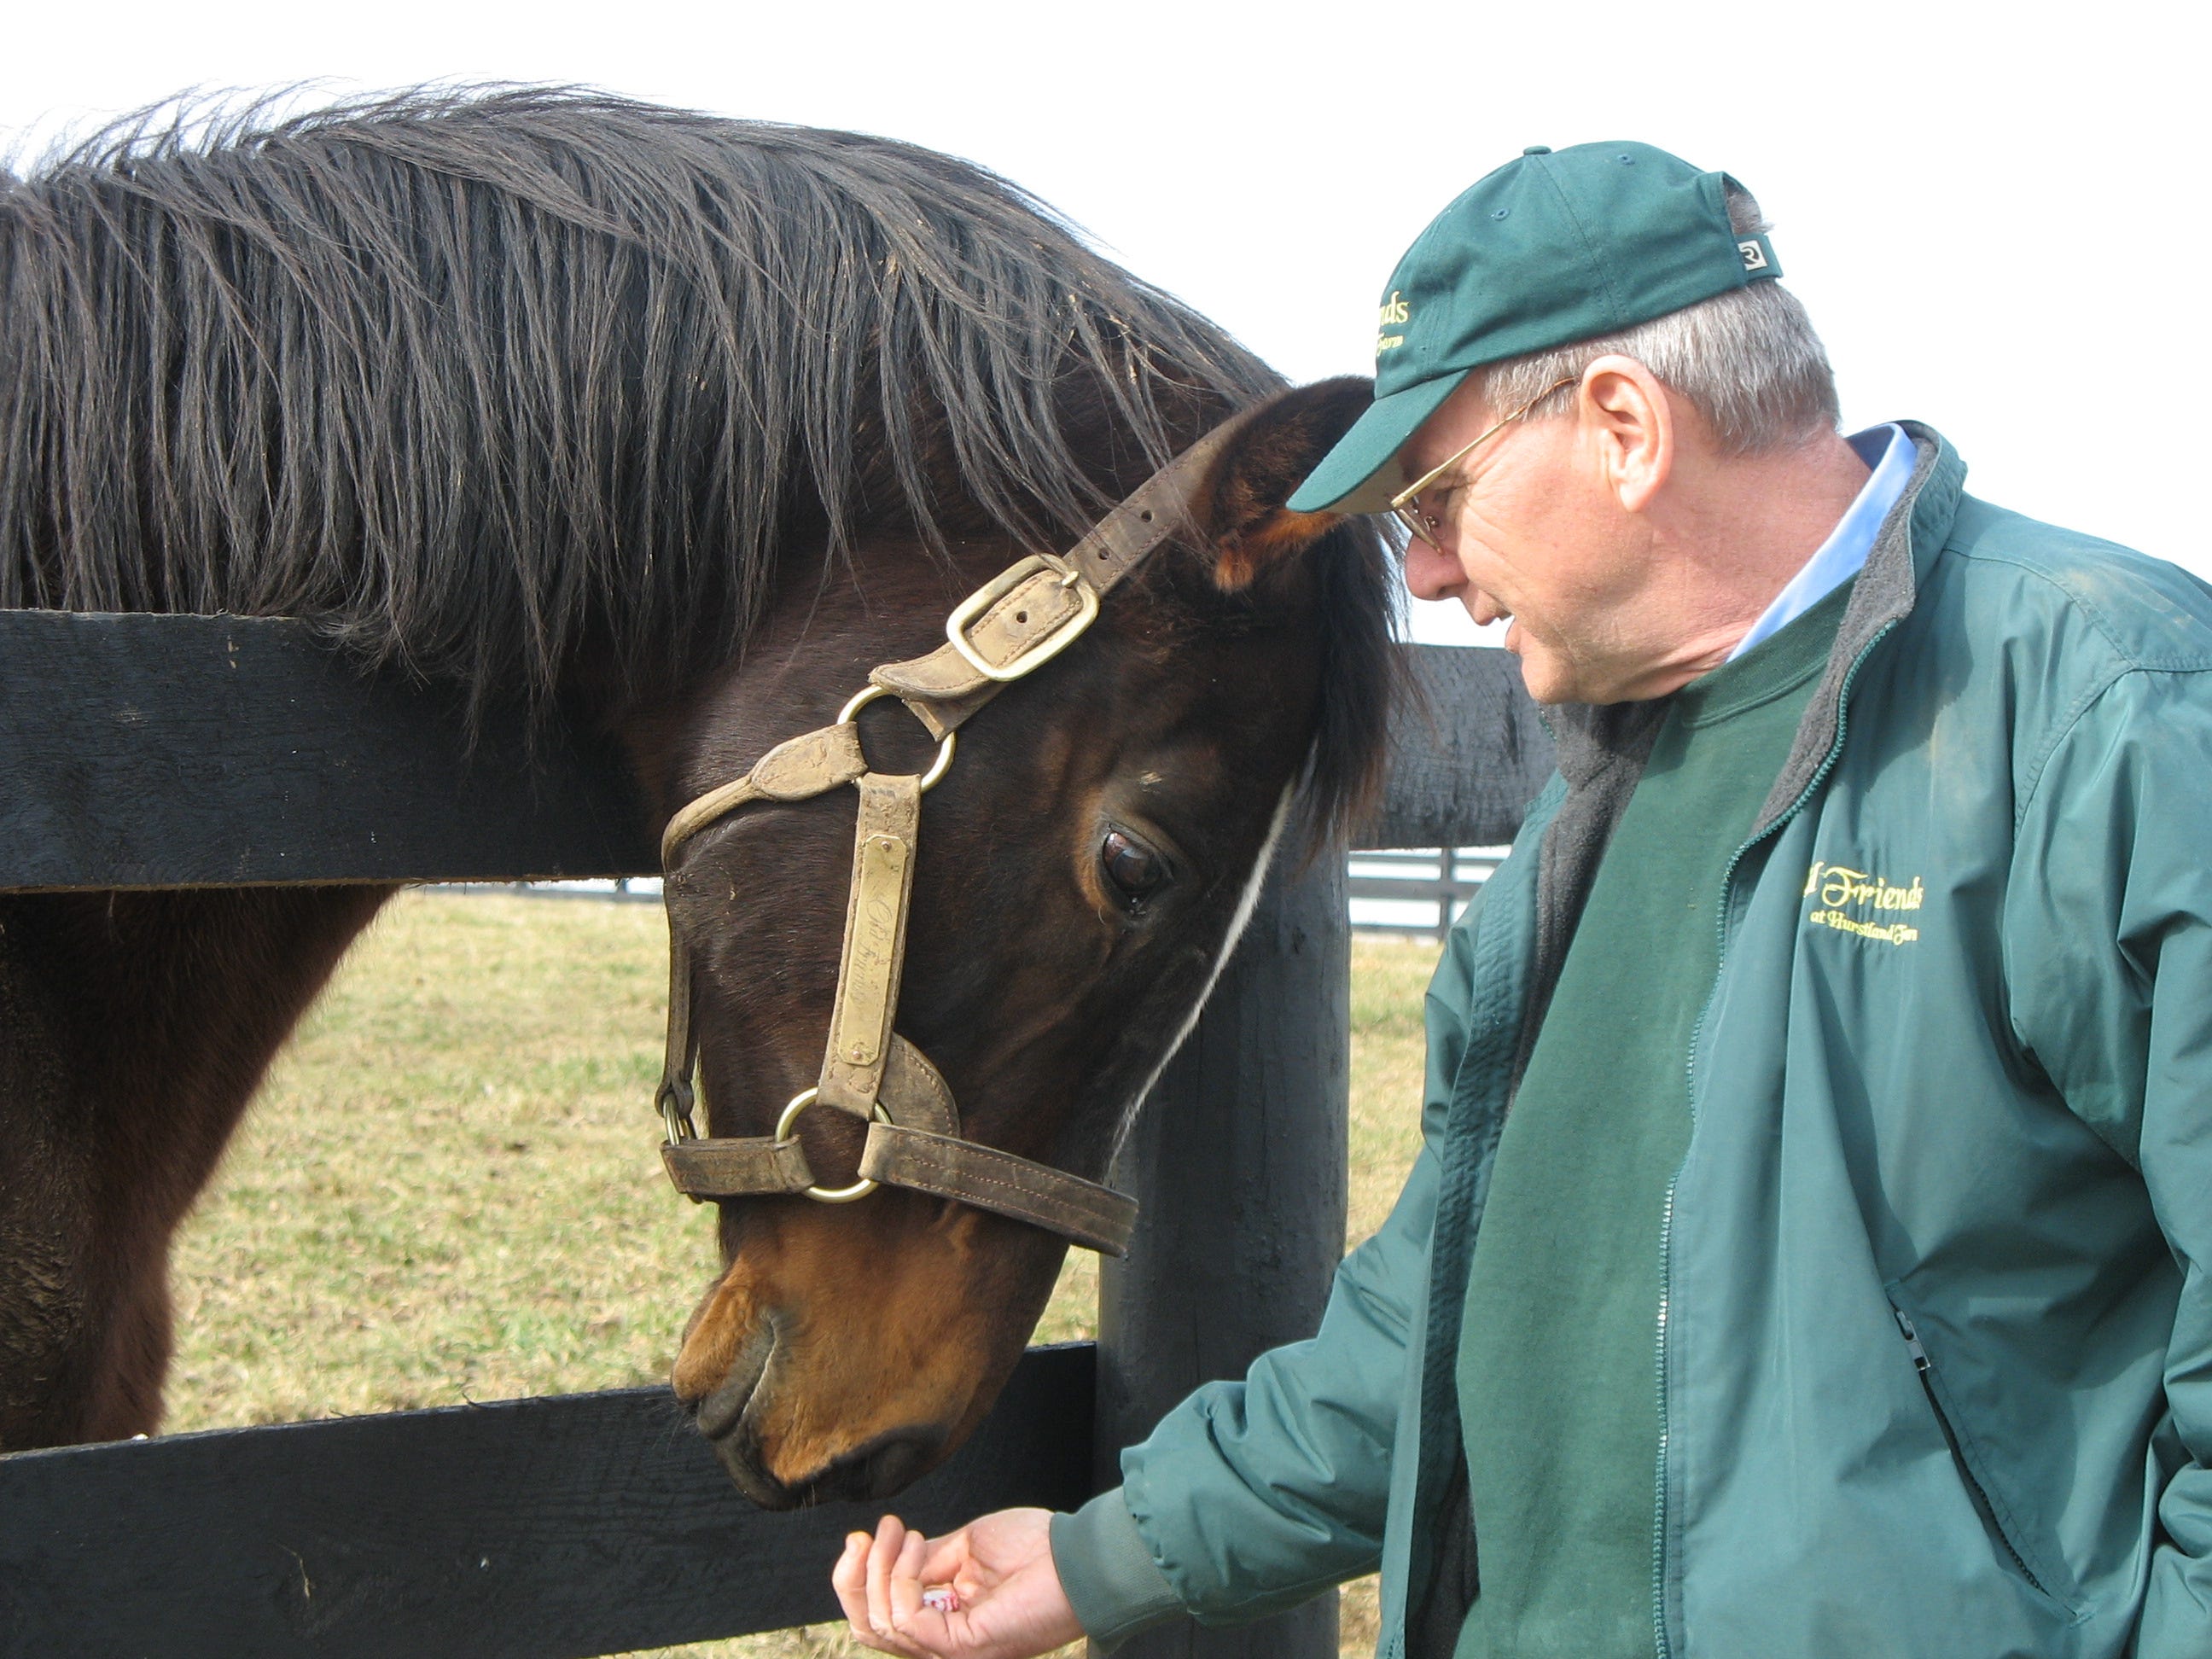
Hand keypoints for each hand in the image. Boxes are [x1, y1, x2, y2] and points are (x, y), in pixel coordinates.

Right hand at [832, 1507, 1083, 1658]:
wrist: (1076, 1558)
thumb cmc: (1035, 1550)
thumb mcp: (965, 1547)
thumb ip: (925, 1560)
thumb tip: (885, 1554)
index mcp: (943, 1619)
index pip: (878, 1617)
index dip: (857, 1578)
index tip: (864, 1535)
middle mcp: (940, 1642)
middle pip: (867, 1629)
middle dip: (851, 1579)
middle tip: (862, 1537)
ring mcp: (949, 1649)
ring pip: (878, 1624)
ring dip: (879, 1568)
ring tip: (901, 1533)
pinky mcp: (960, 1646)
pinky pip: (906, 1618)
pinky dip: (901, 1576)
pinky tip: (917, 1547)